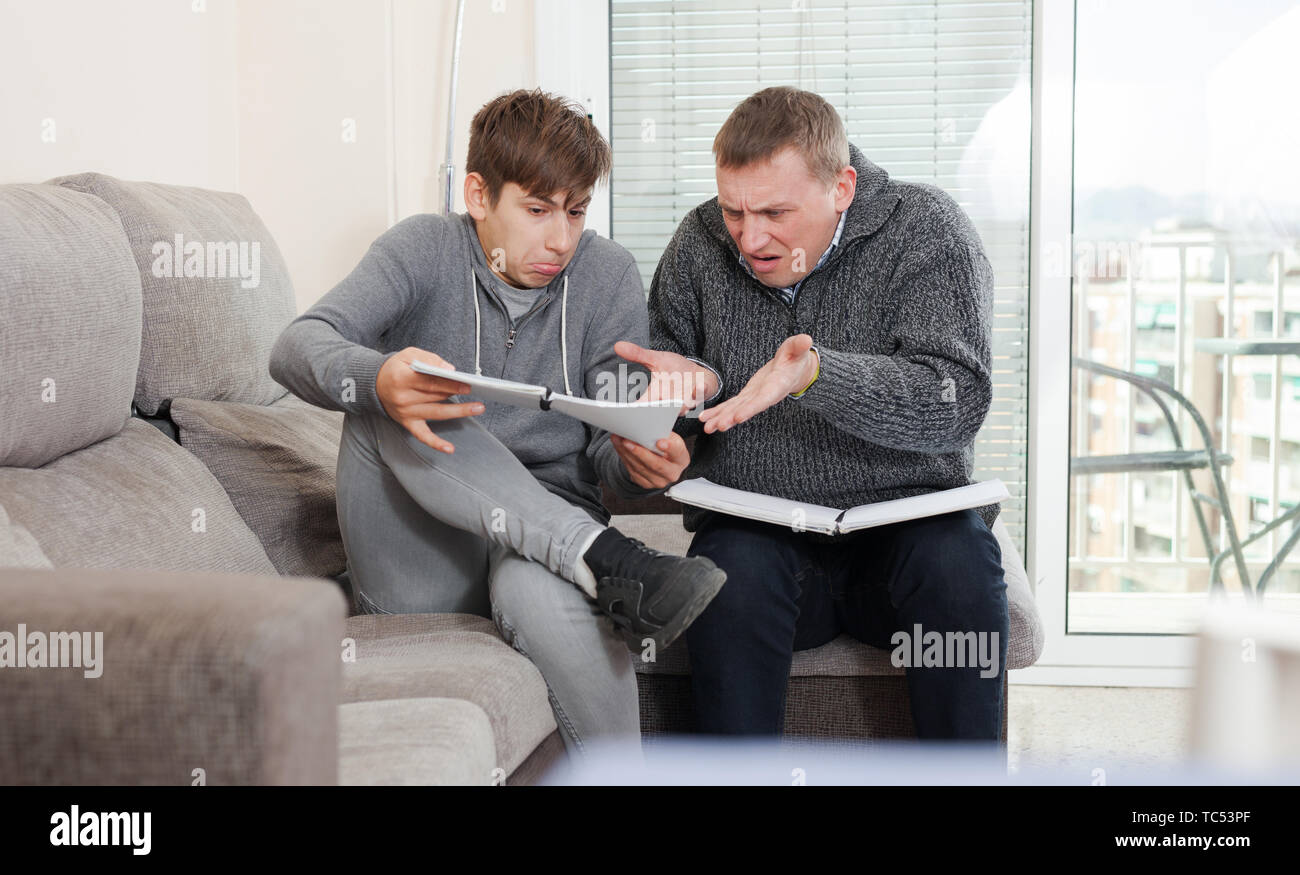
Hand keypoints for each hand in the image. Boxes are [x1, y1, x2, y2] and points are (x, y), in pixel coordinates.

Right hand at [376, 347, 482, 452]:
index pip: (430, 381)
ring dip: (459, 411)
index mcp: (402, 378)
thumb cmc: (395, 368)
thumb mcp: (409, 355)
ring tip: (478, 408)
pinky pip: (422, 436)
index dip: (450, 383)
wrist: (373, 383)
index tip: (466, 383)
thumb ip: (430, 360)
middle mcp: (403, 397)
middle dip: (457, 393)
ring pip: (436, 413)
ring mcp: (406, 412)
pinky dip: (436, 443)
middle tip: (475, 391)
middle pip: (435, 396)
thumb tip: (450, 370)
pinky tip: (449, 448)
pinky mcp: (407, 423)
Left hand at [611, 431, 689, 489]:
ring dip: (626, 453)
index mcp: (681, 459)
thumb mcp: (670, 437)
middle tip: (627, 441)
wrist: (661, 461)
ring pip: (640, 468)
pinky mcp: (645, 483)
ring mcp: (658, 481)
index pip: (677, 452)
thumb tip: (651, 424)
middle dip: (640, 452)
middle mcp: (672, 473)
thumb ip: (664, 432)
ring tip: (618, 439)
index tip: (660, 442)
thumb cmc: (666, 446)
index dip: (669, 447)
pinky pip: (632, 470)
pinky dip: (623, 457)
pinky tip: (618, 446)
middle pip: (656, 464)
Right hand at [613, 341, 718, 416]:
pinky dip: (698, 392)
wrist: (698, 374)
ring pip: (678, 410)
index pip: (638, 408)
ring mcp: (682, 402)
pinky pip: (698, 396)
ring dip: (677, 407)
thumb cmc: (675, 369)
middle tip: (646, 415)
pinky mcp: (698, 396)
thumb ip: (638, 354)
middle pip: (656, 414)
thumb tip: (617, 345)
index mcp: (653, 396)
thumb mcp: (656, 359)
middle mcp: (666, 404)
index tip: (622, 413)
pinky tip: (698, 386)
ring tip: (675, 404)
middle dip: (652, 415)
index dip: (630, 412)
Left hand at [697, 334, 817, 433]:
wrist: (793, 370)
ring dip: (721, 418)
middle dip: (731, 418)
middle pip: (746, 409)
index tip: (739, 416)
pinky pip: (731, 406)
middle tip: (717, 426)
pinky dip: (718, 412)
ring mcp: (754, 398)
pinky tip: (705, 418)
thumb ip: (799, 346)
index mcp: (776, 386)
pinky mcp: (746, 396)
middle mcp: (764, 396)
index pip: (763, 399)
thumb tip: (806, 340)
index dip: (751, 408)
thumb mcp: (798, 349)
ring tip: (707, 427)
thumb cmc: (795, 358)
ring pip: (735, 410)